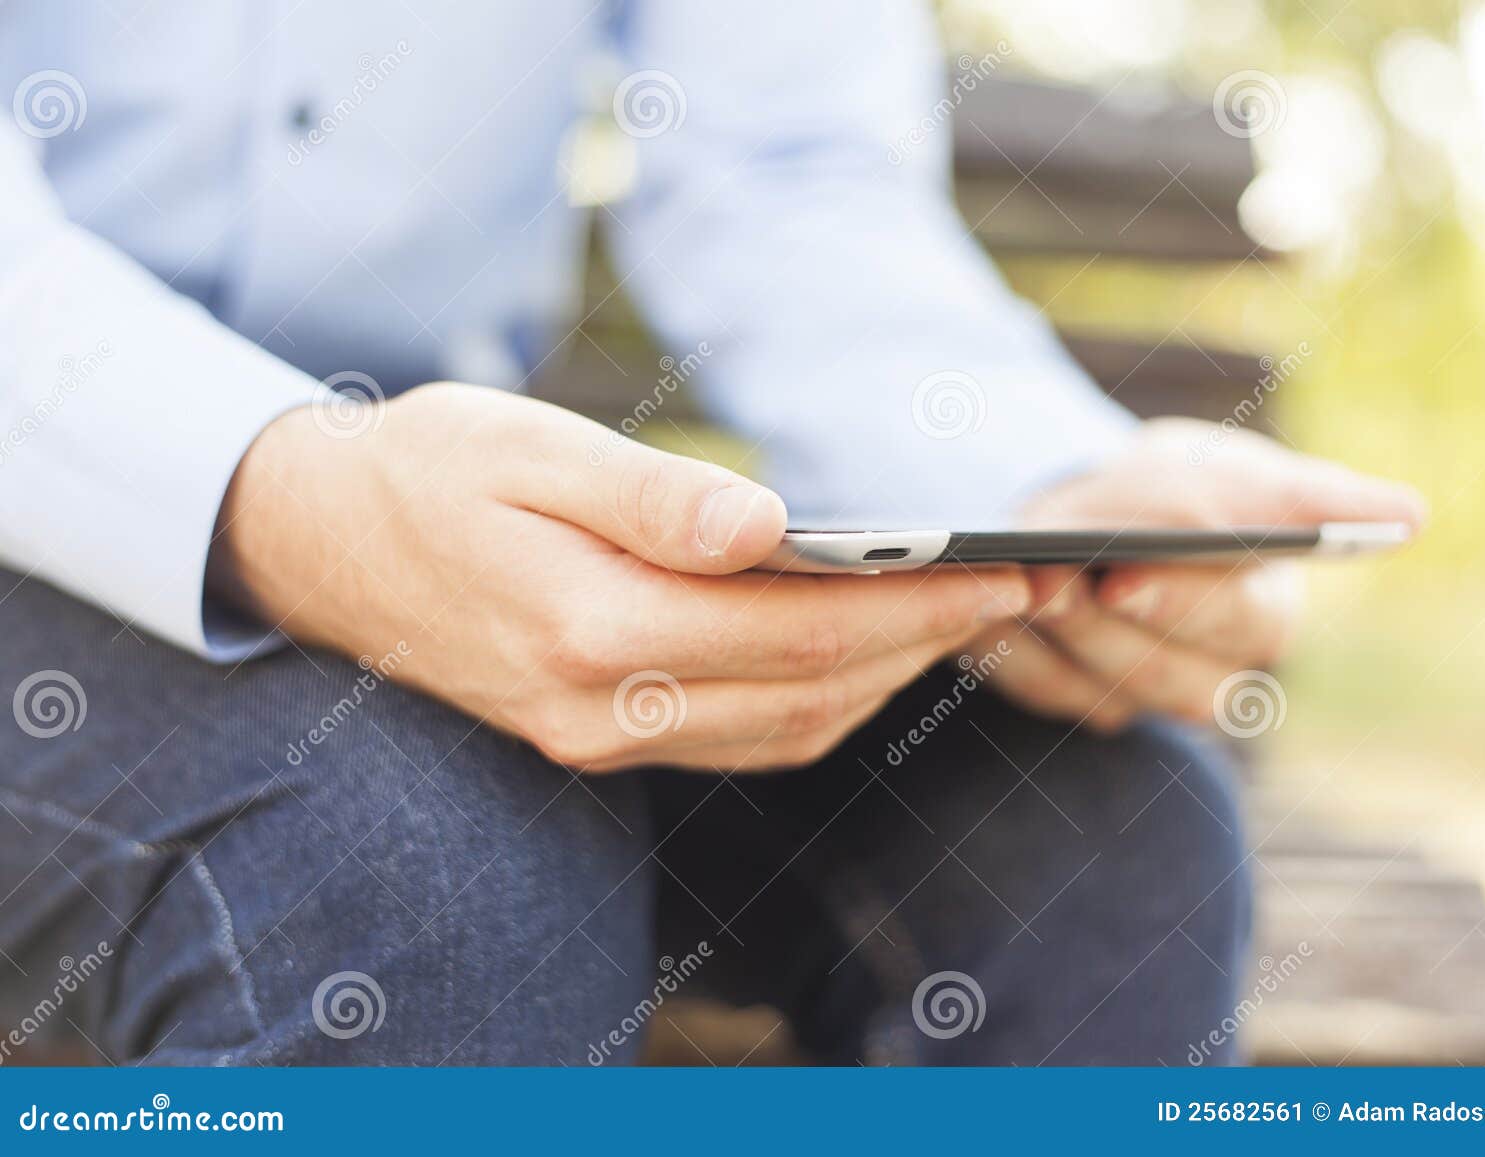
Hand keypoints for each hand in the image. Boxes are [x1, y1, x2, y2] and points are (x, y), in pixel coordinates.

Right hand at [211, 383, 1028, 772]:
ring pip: (791, 726)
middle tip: (1030, 590)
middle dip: (934, 643)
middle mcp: (605, 706)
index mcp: (593, 627)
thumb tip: (772, 524)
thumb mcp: (527, 447)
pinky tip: (870, 654)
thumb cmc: (430, 470)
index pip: (803, 631)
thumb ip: (649, 498)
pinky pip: (745, 738)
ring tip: (970, 618)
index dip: (920, 606)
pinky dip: (826, 701)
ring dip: (891, 677)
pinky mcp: (600, 737)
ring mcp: (600, 736)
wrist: (326, 548)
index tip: (1011, 571)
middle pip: (815, 688)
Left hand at [972, 417, 1425, 730]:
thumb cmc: (1160, 486)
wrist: (1069, 501)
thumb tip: (1408, 515)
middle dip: (1105, 625)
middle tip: (1051, 576)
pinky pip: (1046, 694)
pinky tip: (989, 611)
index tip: (1123, 573)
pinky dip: (1016, 651)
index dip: (1182, 602)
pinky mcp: (1078, 702)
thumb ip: (1300, 496)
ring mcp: (1141, 695)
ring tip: (1015, 580)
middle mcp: (1212, 672)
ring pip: (1107, 695)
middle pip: (1174, 679)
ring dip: (1057, 637)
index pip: (1243, 625)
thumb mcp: (1220, 470)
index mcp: (1262, 610)